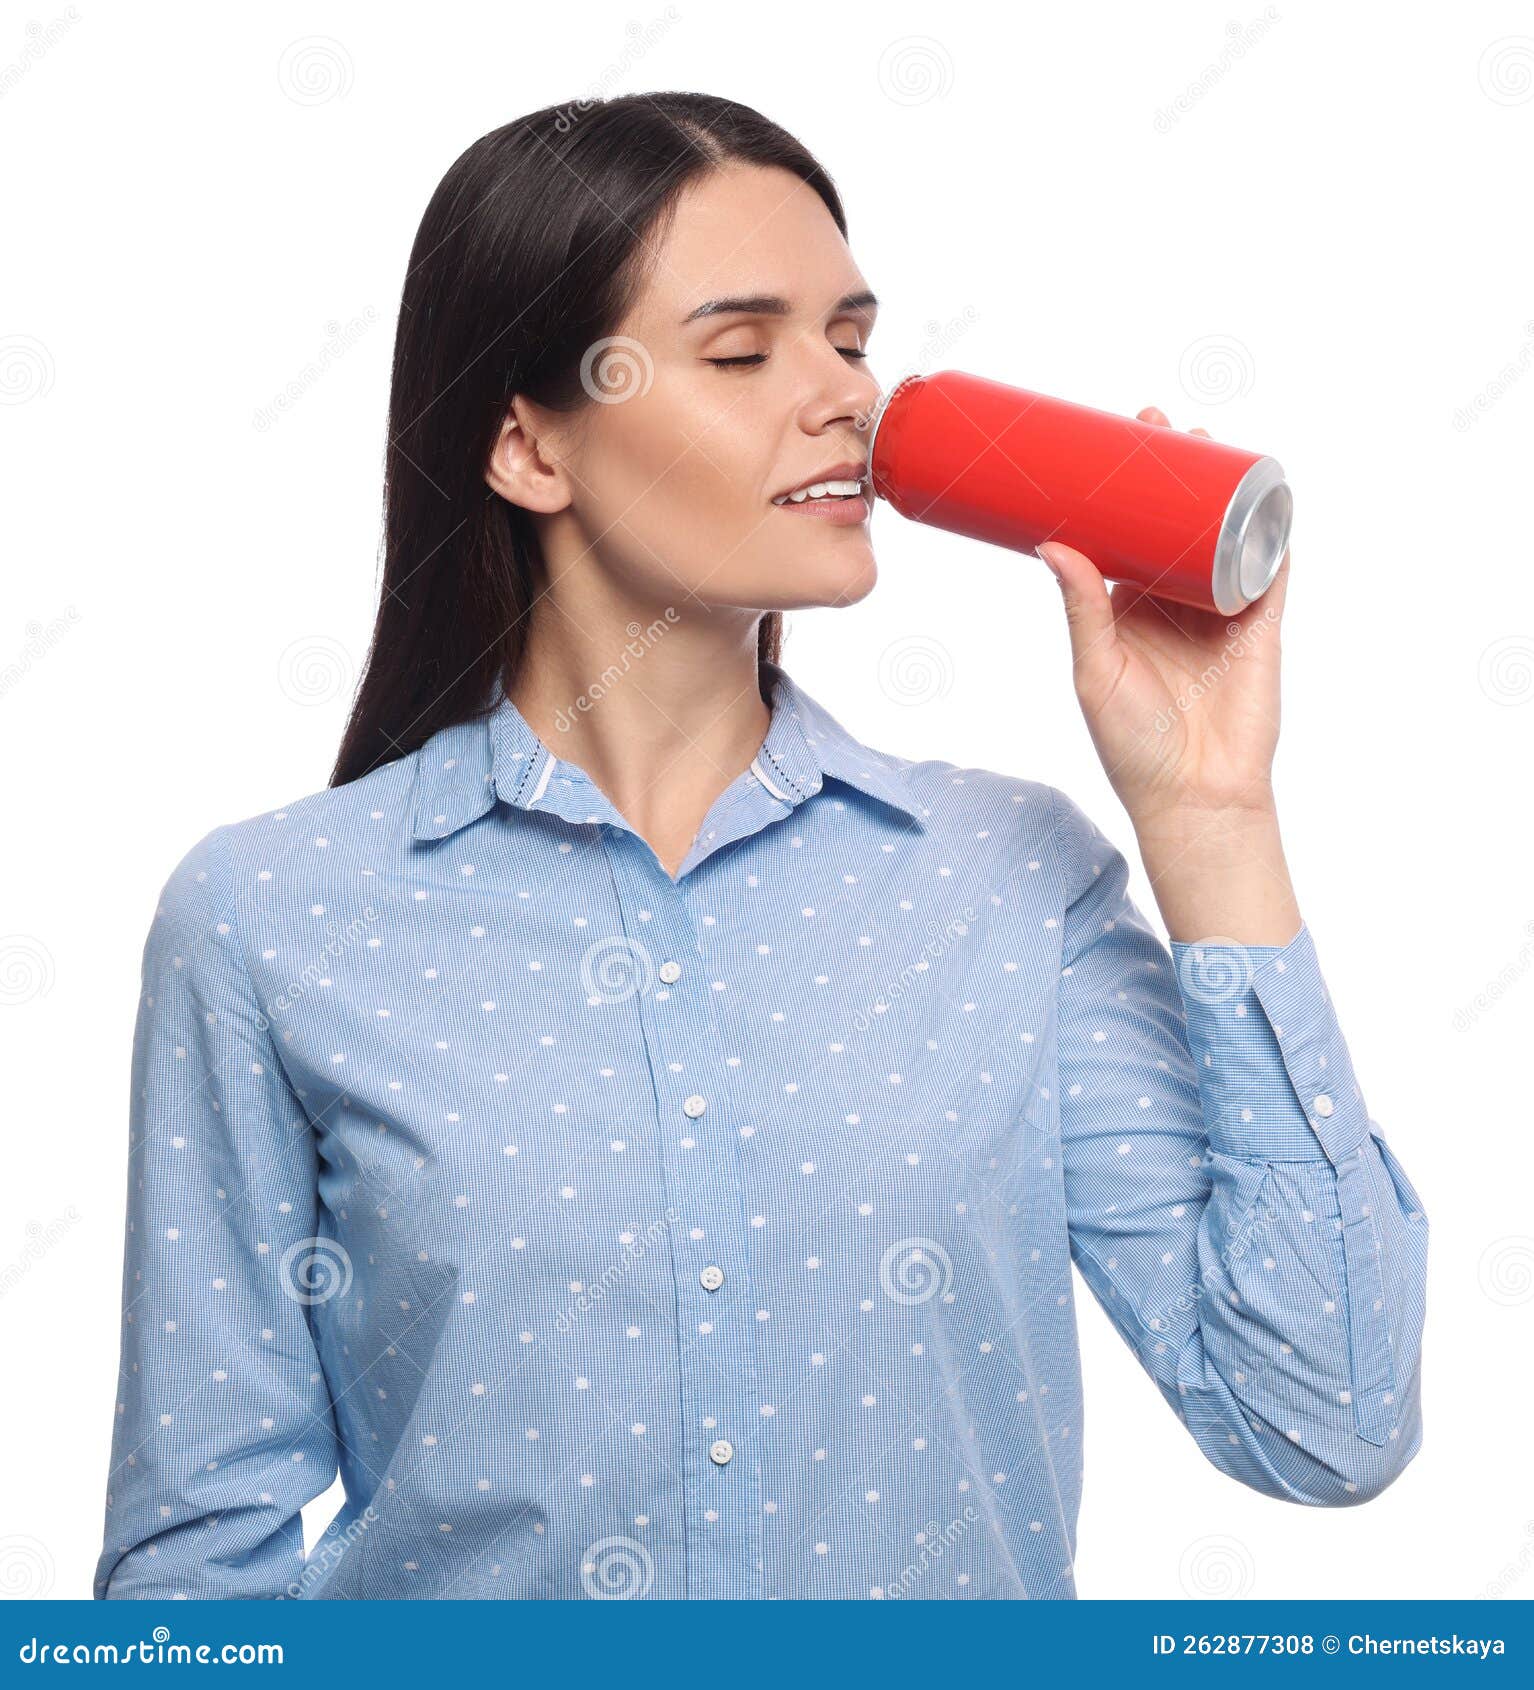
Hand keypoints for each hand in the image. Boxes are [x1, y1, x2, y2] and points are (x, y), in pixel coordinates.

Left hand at [1035, 405, 1288, 829]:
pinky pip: (1270, 568)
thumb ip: (1082, 609)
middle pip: (1174, 521)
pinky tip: (1269, 490)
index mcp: (1125, 611)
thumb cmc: (1132, 745)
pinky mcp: (1259, 626)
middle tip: (1155, 423)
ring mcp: (1218, 611)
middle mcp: (1171, 603)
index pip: (1123, 536)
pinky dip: (1273, 530)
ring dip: (1220, 488)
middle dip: (1170, 472)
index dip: (1119, 492)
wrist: (1195, 796)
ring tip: (1208, 441)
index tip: (1108, 444)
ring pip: (1222, 535)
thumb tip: (1052, 544)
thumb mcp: (1096, 670)